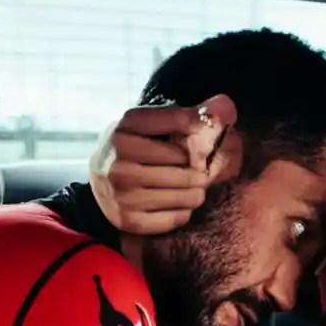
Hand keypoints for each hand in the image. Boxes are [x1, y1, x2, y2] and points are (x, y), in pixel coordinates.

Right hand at [90, 94, 240, 234]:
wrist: (98, 182)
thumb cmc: (131, 148)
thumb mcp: (146, 126)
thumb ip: (185, 115)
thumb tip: (227, 105)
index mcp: (123, 131)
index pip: (178, 121)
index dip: (198, 124)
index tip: (203, 128)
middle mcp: (120, 163)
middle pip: (187, 165)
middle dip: (197, 168)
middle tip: (194, 170)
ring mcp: (123, 194)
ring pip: (187, 194)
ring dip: (195, 191)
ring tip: (189, 187)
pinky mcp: (129, 220)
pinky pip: (178, 218)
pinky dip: (183, 212)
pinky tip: (176, 204)